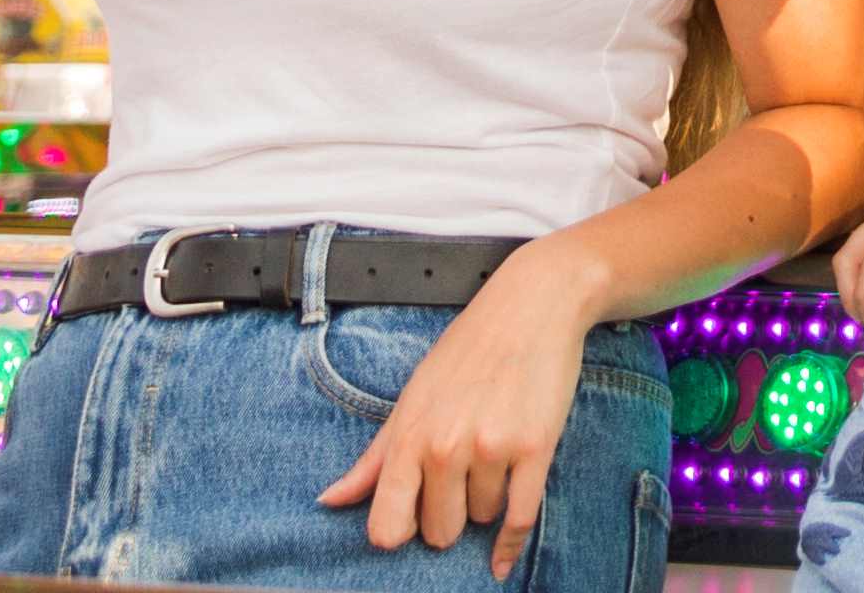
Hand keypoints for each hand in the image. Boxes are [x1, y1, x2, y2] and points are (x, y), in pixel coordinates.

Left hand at [319, 257, 600, 573]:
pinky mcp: (535, 447)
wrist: (534, 305)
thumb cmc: (468, 350)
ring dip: (487, 499)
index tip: (413, 517)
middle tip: (462, 477)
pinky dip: (510, 544)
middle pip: (439, 532)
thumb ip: (373, 460)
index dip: (400, 530)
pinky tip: (500, 558)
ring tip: (494, 454)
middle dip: (450, 515)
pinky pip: (520, 517)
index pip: (387, 528)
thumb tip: (328, 502)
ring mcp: (491, 449)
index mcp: (408, 438)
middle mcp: (445, 448)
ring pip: (481, 517)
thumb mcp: (411, 399)